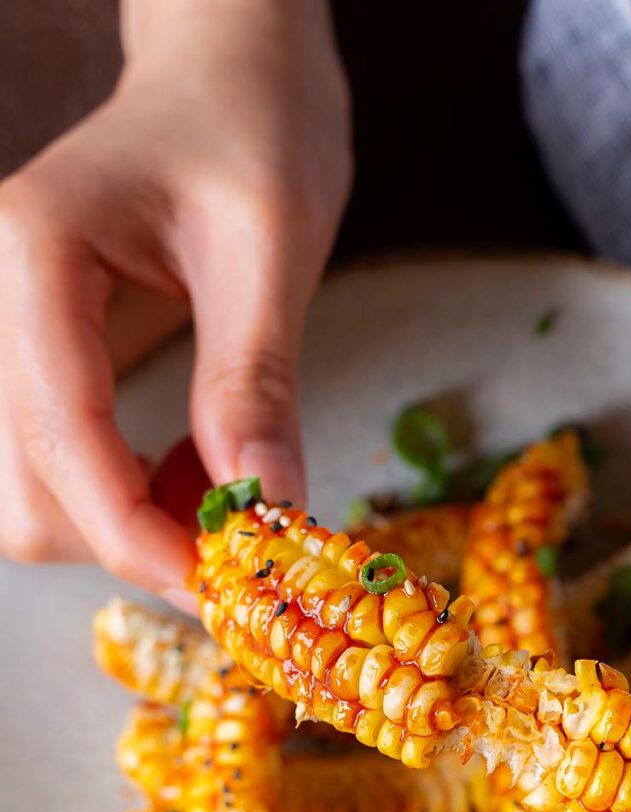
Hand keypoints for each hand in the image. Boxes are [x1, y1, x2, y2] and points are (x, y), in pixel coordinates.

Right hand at [0, 0, 350, 606]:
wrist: (227, 75)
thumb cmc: (252, 127)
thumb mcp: (272, 244)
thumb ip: (256, 378)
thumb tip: (265, 508)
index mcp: (33, 253)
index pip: (62, 431)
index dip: (136, 532)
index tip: (220, 585)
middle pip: (25, 492)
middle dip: (129, 545)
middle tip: (236, 557)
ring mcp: (7, 337)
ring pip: (29, 500)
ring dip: (125, 534)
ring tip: (219, 498)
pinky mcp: (38, 365)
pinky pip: (57, 474)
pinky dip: (124, 505)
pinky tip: (189, 474)